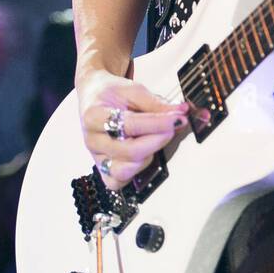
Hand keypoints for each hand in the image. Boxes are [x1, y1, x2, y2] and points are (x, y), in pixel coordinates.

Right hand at [76, 69, 190, 192]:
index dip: (158, 123)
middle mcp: (92, 140)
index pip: (130, 125)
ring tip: (158, 140)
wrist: (96, 97)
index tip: (178, 118)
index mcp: (94, 116)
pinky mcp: (103, 169)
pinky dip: (134, 174)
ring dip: (148, 157)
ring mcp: (97, 158)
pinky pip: (117, 182)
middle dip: (158, 140)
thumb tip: (181, 112)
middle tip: (174, 127)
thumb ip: (157, 103)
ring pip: (123, 171)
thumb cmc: (112, 94)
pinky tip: (146, 156)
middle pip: (129, 152)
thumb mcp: (134, 90)